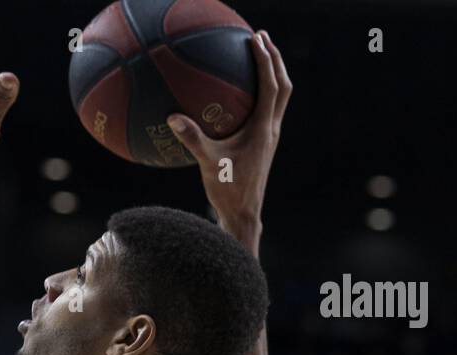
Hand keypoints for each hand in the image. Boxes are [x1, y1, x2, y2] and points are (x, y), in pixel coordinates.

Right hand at [165, 30, 291, 238]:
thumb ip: (192, 139)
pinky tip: (242, 92)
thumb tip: (172, 117)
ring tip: (259, 56)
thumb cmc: (227, 191)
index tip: (255, 40)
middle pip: (283, 85)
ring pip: (280, 97)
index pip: (270, 86)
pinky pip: (268, 110)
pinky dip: (262, 93)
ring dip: (273, 74)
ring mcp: (270, 137)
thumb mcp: (207, 164)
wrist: (244, 215)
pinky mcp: (264, 144)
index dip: (265, 60)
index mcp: (262, 130)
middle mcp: (271, 130)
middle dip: (275, 59)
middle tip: (262, 38)